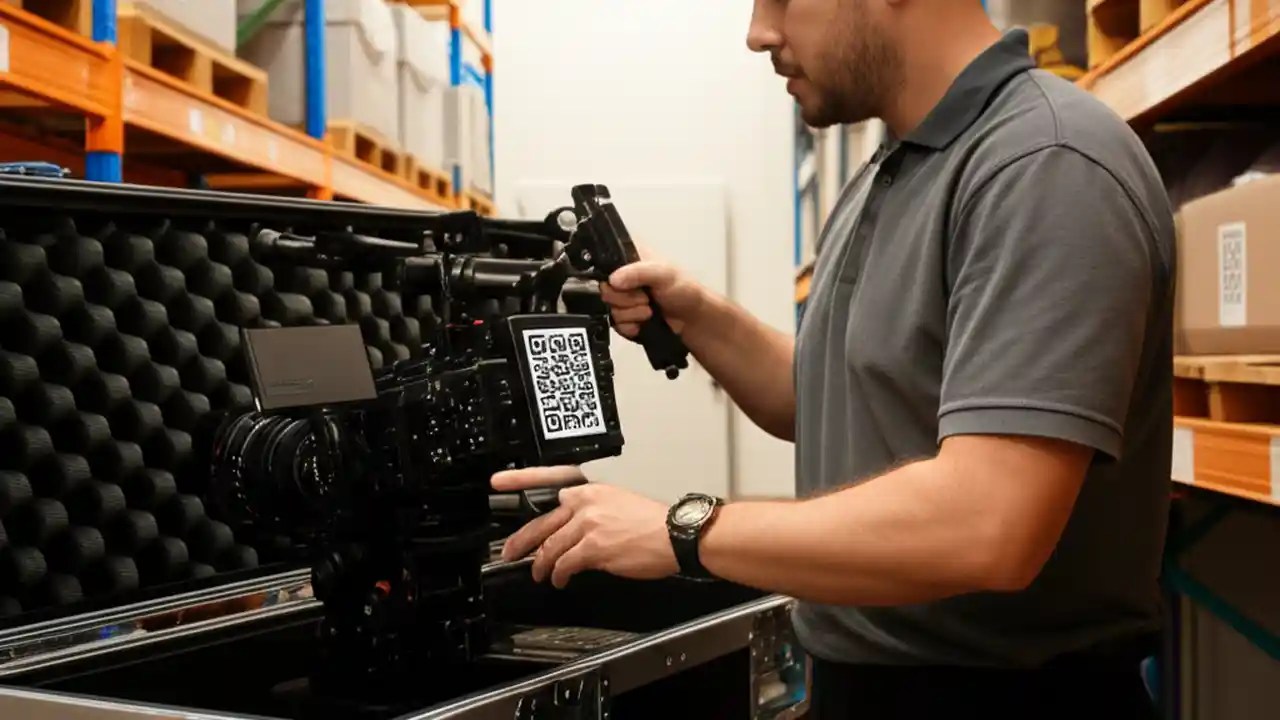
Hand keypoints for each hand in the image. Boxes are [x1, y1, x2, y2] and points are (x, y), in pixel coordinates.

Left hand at [492, 467, 677, 588]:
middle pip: (542, 522)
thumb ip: (593, 512)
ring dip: (542, 565)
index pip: (548, 479)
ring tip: (540, 574)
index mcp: (591, 490)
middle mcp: (586, 503)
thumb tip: (575, 531)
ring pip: (551, 547)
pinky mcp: (593, 548)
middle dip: (522, 541)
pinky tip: (560, 580)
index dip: (519, 480)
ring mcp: (588, 525)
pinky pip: (565, 564)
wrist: (676, 534)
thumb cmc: (655, 523)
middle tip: (510, 552)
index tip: (498, 482)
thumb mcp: (620, 502)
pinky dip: (559, 575)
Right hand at [600, 249, 707, 338]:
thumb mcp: (663, 273)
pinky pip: (615, 325)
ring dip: (632, 314)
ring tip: (649, 310)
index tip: (626, 284)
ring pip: (610, 309)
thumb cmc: (684, 290)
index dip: (612, 277)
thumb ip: (638, 272)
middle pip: (604, 290)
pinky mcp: (624, 318)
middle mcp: (623, 278)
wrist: (692, 320)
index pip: (604, 264)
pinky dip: (630, 326)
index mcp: (629, 258)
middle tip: (646, 298)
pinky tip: (644, 322)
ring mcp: (622, 299)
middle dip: (626, 299)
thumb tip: (614, 279)